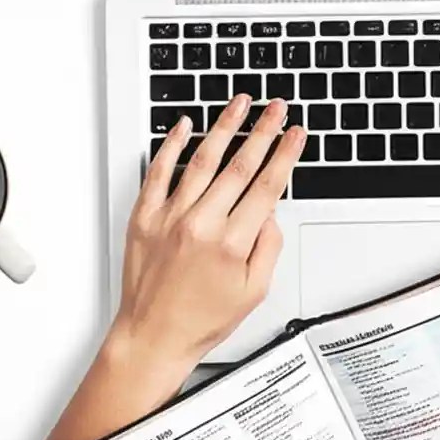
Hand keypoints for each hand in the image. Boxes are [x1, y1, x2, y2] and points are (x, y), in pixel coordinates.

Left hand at [112, 95, 304, 372]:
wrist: (152, 336)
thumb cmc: (200, 319)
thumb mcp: (253, 291)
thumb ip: (268, 247)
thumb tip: (270, 212)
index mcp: (231, 243)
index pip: (267, 185)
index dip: (285, 155)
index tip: (295, 134)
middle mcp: (200, 224)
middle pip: (240, 165)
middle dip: (263, 131)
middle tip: (276, 108)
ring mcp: (169, 217)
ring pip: (202, 160)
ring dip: (225, 127)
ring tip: (240, 104)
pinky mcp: (144, 217)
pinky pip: (158, 172)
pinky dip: (171, 145)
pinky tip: (184, 126)